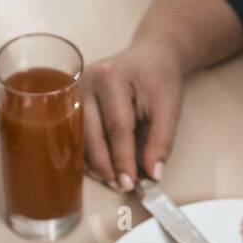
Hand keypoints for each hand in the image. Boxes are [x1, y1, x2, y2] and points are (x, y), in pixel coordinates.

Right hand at [81, 39, 183, 190]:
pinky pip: (76, 133)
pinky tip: (100, 167)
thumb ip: (162, 140)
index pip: (117, 126)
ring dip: (94, 163)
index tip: (130, 183)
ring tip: (112, 180)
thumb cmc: (159, 77)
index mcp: (112, 77)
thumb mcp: (170, 106)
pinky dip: (87, 153)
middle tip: (120, 186)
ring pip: (78, 137)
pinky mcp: (72, 100)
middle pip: (91, 133)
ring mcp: (75, 90)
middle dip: (105, 165)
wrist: (151, 55)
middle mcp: (87, 81)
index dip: (123, 158)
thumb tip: (153, 174)